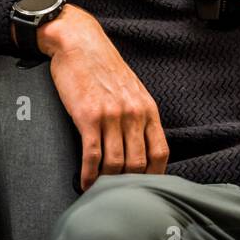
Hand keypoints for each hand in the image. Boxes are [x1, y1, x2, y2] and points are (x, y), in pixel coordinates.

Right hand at [35, 3, 168, 190]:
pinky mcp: (88, 116)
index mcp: (147, 108)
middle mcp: (133, 113)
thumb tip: (140, 146)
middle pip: (139, 163)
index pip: (160, 152)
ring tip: (100, 192)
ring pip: (116, 163)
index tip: (145, 189)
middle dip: (129, 184)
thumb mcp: (132, 89)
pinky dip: (89, 174)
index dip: (154, 176)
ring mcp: (112, 116)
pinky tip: (85, 182)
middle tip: (119, 196)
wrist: (80, 43)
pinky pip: (92, 155)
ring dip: (107, 183)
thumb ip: (139, 116)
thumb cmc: (103, 67)